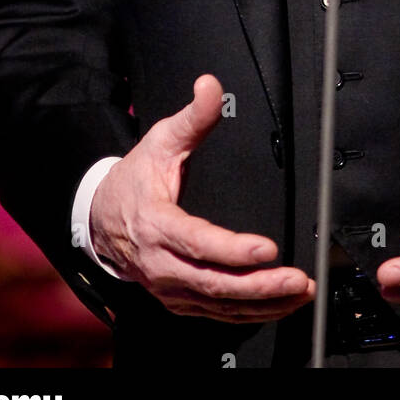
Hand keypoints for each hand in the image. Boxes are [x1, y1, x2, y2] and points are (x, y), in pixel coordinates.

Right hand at [89, 73, 314, 321]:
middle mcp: (161, 264)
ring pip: (218, 305)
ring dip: (262, 303)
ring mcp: (169, 287)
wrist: (101, 217)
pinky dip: (248, 313)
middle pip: (214, 284)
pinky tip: (276, 305)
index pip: (198, 243)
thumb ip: (192, 116)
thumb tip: (211, 86)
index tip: (267, 248)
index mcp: (156, 225)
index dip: (233, 250)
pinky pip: (215, 313)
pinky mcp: (178, 299)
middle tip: (296, 279)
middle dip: (259, 286)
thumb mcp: (159, 140)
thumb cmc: (134, 181)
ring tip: (297, 293)